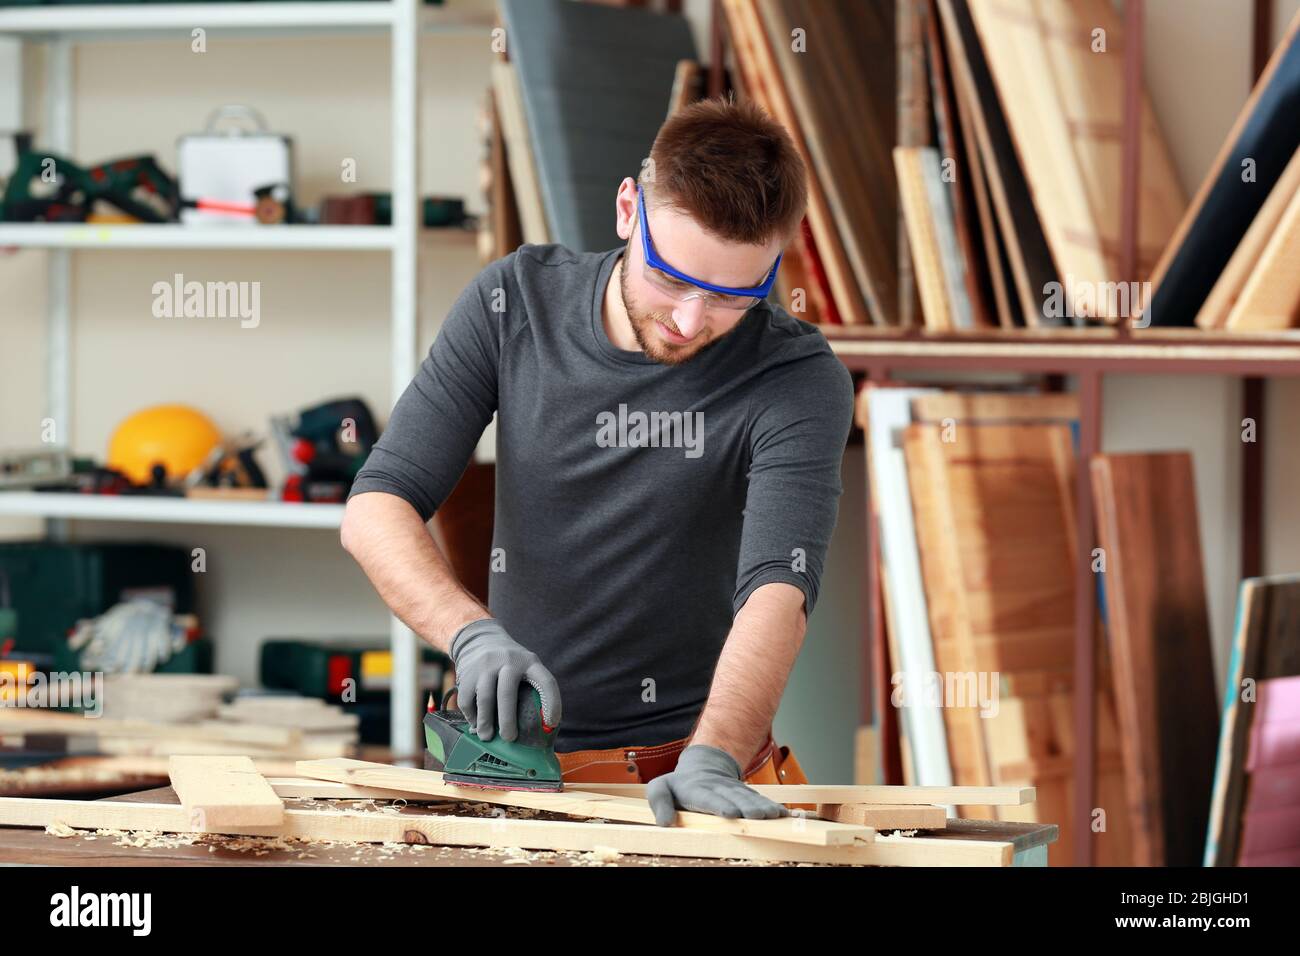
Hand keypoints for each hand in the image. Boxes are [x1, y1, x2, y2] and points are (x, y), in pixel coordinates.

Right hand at [449, 618, 560, 742]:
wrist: (482, 640)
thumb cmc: (511, 665)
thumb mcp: (526, 667)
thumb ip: (531, 690)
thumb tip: (538, 730)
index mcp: (530, 662)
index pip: (546, 682)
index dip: (552, 703)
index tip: (551, 724)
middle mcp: (508, 661)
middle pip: (507, 694)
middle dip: (507, 720)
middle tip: (509, 738)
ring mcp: (486, 666)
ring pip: (485, 698)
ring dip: (485, 722)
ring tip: (487, 737)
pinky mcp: (468, 673)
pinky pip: (467, 700)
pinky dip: (471, 716)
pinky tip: (476, 723)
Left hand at [646, 745, 789, 825]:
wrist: (702, 767)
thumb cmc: (678, 785)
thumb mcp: (660, 788)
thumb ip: (659, 803)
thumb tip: (664, 822)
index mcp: (696, 789)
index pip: (708, 797)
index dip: (719, 804)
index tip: (730, 813)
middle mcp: (718, 788)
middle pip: (735, 798)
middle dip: (748, 807)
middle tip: (761, 817)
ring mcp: (733, 790)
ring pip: (750, 798)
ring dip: (764, 807)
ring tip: (776, 816)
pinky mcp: (745, 794)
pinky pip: (759, 799)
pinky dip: (772, 806)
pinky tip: (784, 815)